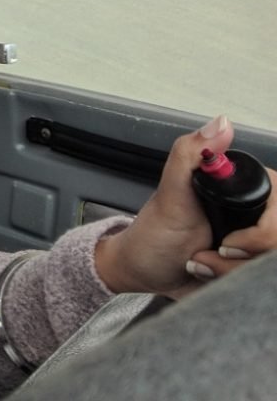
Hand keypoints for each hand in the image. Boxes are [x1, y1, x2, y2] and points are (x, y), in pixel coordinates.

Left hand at [93, 115, 272, 295]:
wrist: (143, 273)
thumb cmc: (155, 233)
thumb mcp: (170, 194)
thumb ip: (189, 155)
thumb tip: (222, 122)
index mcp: (243, 192)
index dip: (267, 229)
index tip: (232, 240)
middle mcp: (256, 216)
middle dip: (243, 256)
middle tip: (212, 251)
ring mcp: (258, 247)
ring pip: (270, 264)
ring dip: (232, 273)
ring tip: (201, 263)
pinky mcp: (253, 272)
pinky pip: (263, 283)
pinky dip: (234, 285)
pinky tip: (209, 277)